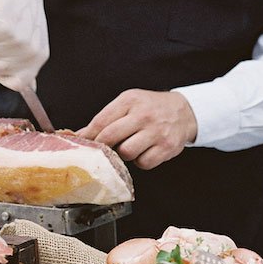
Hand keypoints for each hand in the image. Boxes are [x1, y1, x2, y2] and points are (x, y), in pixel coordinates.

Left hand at [77, 90, 197, 169]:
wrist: (183, 112)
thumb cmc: (150, 108)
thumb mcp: (128, 104)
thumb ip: (105, 118)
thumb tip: (79, 135)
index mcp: (130, 100)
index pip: (101, 121)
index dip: (88, 136)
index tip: (81, 143)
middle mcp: (144, 115)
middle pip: (110, 137)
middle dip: (102, 146)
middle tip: (103, 148)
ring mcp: (157, 132)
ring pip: (126, 152)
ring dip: (124, 154)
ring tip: (131, 146)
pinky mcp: (167, 147)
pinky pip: (143, 163)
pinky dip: (140, 161)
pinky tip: (144, 151)